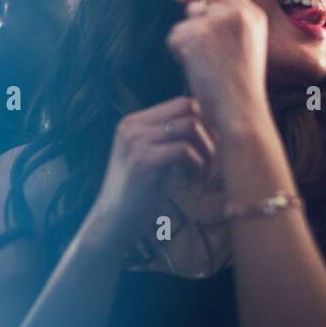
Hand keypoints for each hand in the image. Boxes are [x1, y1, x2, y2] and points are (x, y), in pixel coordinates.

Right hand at [85, 96, 216, 250]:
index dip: (204, 123)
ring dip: (206, 152)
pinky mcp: (143, 161)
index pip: (182, 103)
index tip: (208, 150)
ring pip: (191, 126)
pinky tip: (192, 184)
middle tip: (209, 162)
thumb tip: (212, 127)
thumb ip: (171, 139)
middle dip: (208, 134)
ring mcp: (136, 141)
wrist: (113, 224)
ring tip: (201, 176)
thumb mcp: (153, 158)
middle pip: (188, 108)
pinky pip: (185, 150)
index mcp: (134, 122)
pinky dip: (198, 167)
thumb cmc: (139, 194)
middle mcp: (133, 126)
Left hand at [167, 0, 270, 132]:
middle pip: (198, 5)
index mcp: (253, 15)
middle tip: (198, 53)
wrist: (240, 110)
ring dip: (185, 44)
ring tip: (204, 67)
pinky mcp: (196, 35)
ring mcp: (216, 22)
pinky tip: (196, 70)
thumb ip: (227, 23)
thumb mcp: (245, 46)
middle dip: (190, 25)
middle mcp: (236, 13)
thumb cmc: (239, 87)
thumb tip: (192, 6)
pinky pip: (174, 38)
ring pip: (183, 24)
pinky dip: (178, 54)